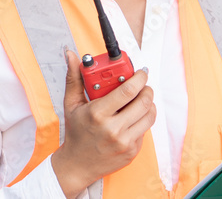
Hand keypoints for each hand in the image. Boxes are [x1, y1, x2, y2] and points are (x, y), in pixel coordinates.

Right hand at [50, 50, 155, 195]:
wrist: (77, 166)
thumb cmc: (75, 132)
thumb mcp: (71, 105)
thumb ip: (74, 78)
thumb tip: (72, 55)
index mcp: (98, 114)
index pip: (128, 90)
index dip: (139, 77)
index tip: (141, 71)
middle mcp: (113, 129)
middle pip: (143, 101)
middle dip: (147, 88)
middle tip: (143, 84)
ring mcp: (124, 142)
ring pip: (149, 115)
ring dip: (148, 103)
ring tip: (140, 99)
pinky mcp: (132, 151)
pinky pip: (146, 129)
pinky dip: (142, 119)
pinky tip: (132, 117)